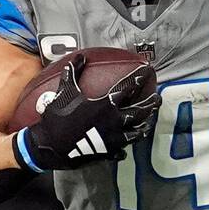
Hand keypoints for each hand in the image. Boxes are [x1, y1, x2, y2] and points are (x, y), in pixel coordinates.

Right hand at [16, 53, 159, 170]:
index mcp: (106, 104)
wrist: (51, 146)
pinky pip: (123, 149)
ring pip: (137, 132)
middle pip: (140, 111)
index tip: (147, 70)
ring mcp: (114, 139)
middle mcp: (115, 121)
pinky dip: (127, 144)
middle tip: (158, 98)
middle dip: (151, 103)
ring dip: (144, 125)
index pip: (129, 87)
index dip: (139, 77)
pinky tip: (128, 142)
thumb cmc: (57, 117)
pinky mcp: (109, 153)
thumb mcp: (65, 91)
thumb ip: (74, 72)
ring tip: (149, 120)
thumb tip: (80, 57)